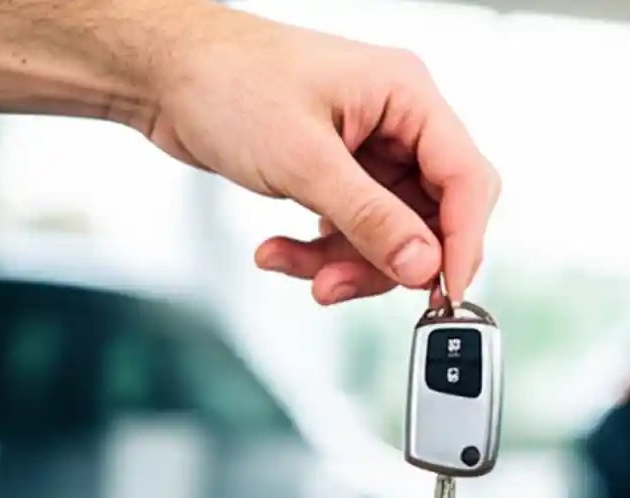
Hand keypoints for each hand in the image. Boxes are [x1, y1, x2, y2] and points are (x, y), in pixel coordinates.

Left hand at [146, 7, 498, 304]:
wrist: (162, 73)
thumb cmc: (227, 81)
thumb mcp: (303, 159)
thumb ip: (370, 217)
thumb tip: (424, 265)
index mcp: (407, 95)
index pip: (466, 179)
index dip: (462, 241)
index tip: (444, 292)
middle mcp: (397, 121)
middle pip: (431, 215)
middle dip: (388, 259)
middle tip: (342, 285)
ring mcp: (368, 148)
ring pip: (389, 232)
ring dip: (344, 262)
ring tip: (295, 268)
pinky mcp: (338, 171)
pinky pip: (353, 229)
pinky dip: (320, 251)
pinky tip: (279, 250)